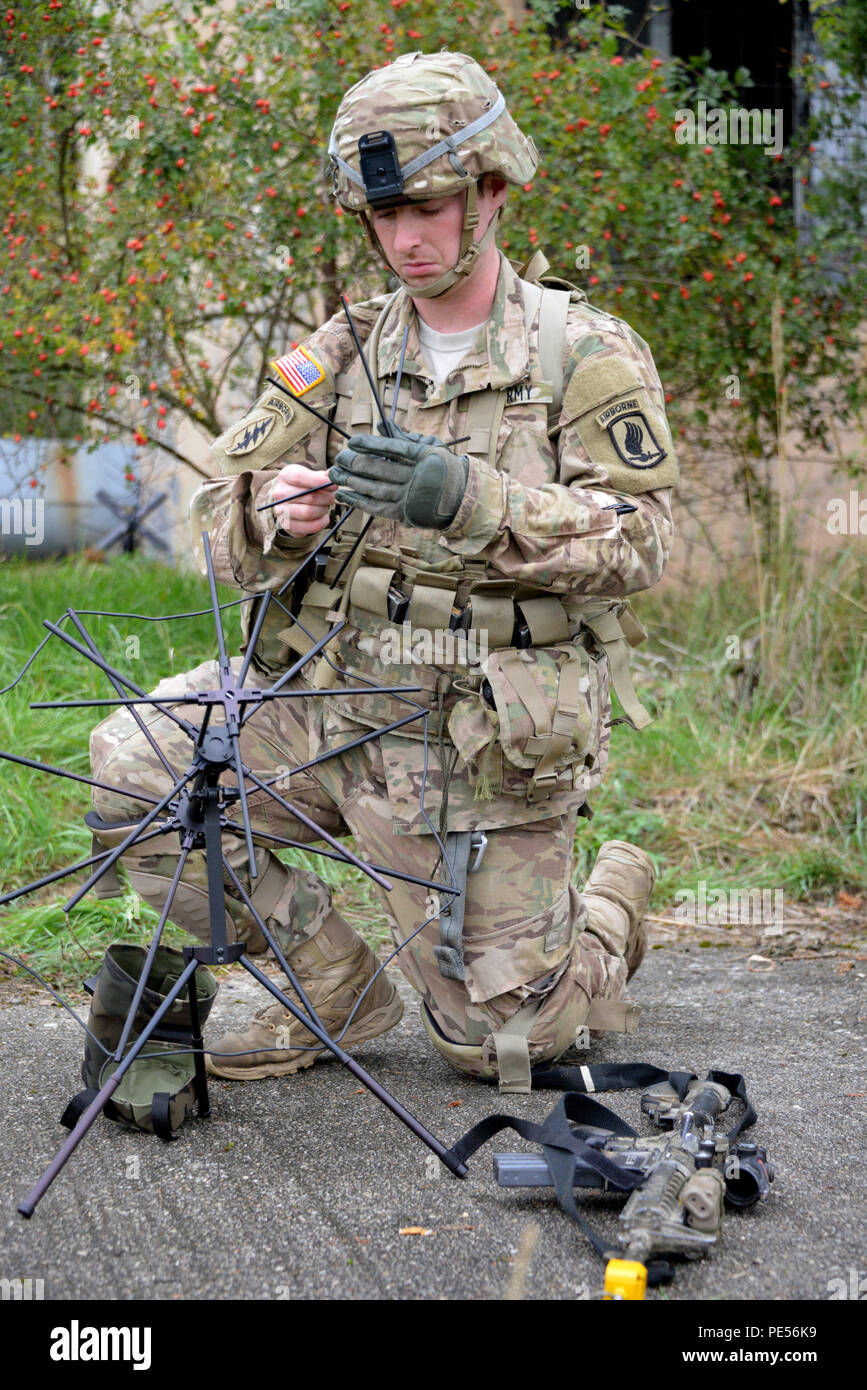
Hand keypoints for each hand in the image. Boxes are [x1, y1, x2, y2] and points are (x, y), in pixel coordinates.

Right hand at [270, 464, 336, 535]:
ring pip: (309, 513)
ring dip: (323, 510)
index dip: (319, 482)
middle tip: (331, 497)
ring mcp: (282, 511)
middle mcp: (280, 494)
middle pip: (309, 497)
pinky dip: (322, 522)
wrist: (289, 499)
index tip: (333, 485)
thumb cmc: (302, 485)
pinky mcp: (289, 526)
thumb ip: (322, 476)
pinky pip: (310, 526)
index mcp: (285, 476)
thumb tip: (334, 476)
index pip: (300, 477)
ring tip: (324, 506)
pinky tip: (323, 516)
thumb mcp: (310, 474)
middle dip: (326, 498)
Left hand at [328, 428, 468, 528]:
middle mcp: (417, 478)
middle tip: (339, 458)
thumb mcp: (430, 447)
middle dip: (356, 463)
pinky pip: (378, 507)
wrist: (462, 497)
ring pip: (376, 489)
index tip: (353, 441)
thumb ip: (404, 437)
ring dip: (353, 482)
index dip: (371, 445)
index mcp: (424, 457)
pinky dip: (359, 501)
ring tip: (336, 475)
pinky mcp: (404, 512)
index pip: (394, 448)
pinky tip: (344, 495)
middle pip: (381, 469)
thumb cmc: (442, 468)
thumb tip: (382, 424)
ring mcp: (410, 497)